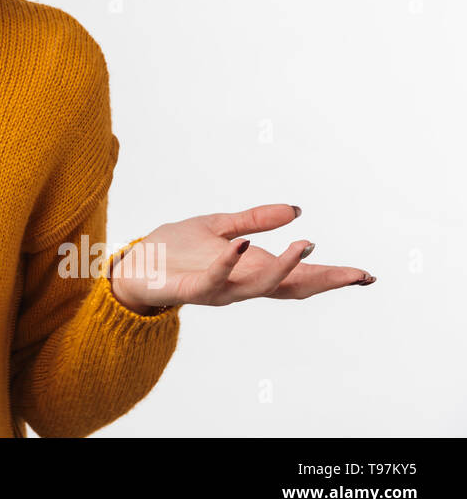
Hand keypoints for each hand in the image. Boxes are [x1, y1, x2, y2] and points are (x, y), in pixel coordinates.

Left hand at [110, 204, 374, 311]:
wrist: (132, 266)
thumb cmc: (173, 250)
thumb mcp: (219, 225)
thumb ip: (255, 220)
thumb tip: (297, 210)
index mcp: (251, 269)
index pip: (299, 276)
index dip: (331, 276)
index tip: (367, 276)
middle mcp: (241, 284)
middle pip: (292, 288)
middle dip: (324, 281)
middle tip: (357, 274)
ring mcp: (219, 289)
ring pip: (260, 287)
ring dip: (284, 268)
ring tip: (305, 245)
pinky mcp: (192, 288)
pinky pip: (215, 279)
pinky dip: (229, 263)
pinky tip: (243, 244)